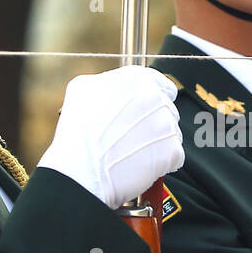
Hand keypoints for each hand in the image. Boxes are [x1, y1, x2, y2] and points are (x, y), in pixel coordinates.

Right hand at [37, 67, 182, 208]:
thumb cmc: (77, 134)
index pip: (162, 84)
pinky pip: (174, 156)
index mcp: (135, 79)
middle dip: (153, 123)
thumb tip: (119, 85)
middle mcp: (155, 97)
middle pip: (167, 110)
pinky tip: (139, 164)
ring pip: (171, 133)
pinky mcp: (172, 151)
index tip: (145, 112)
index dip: (153, 101)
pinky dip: (162, 162)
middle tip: (130, 136)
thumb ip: (108, 81)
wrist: (81, 173)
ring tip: (131, 152)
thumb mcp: (82, 89)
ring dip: (157, 142)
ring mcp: (165, 125)